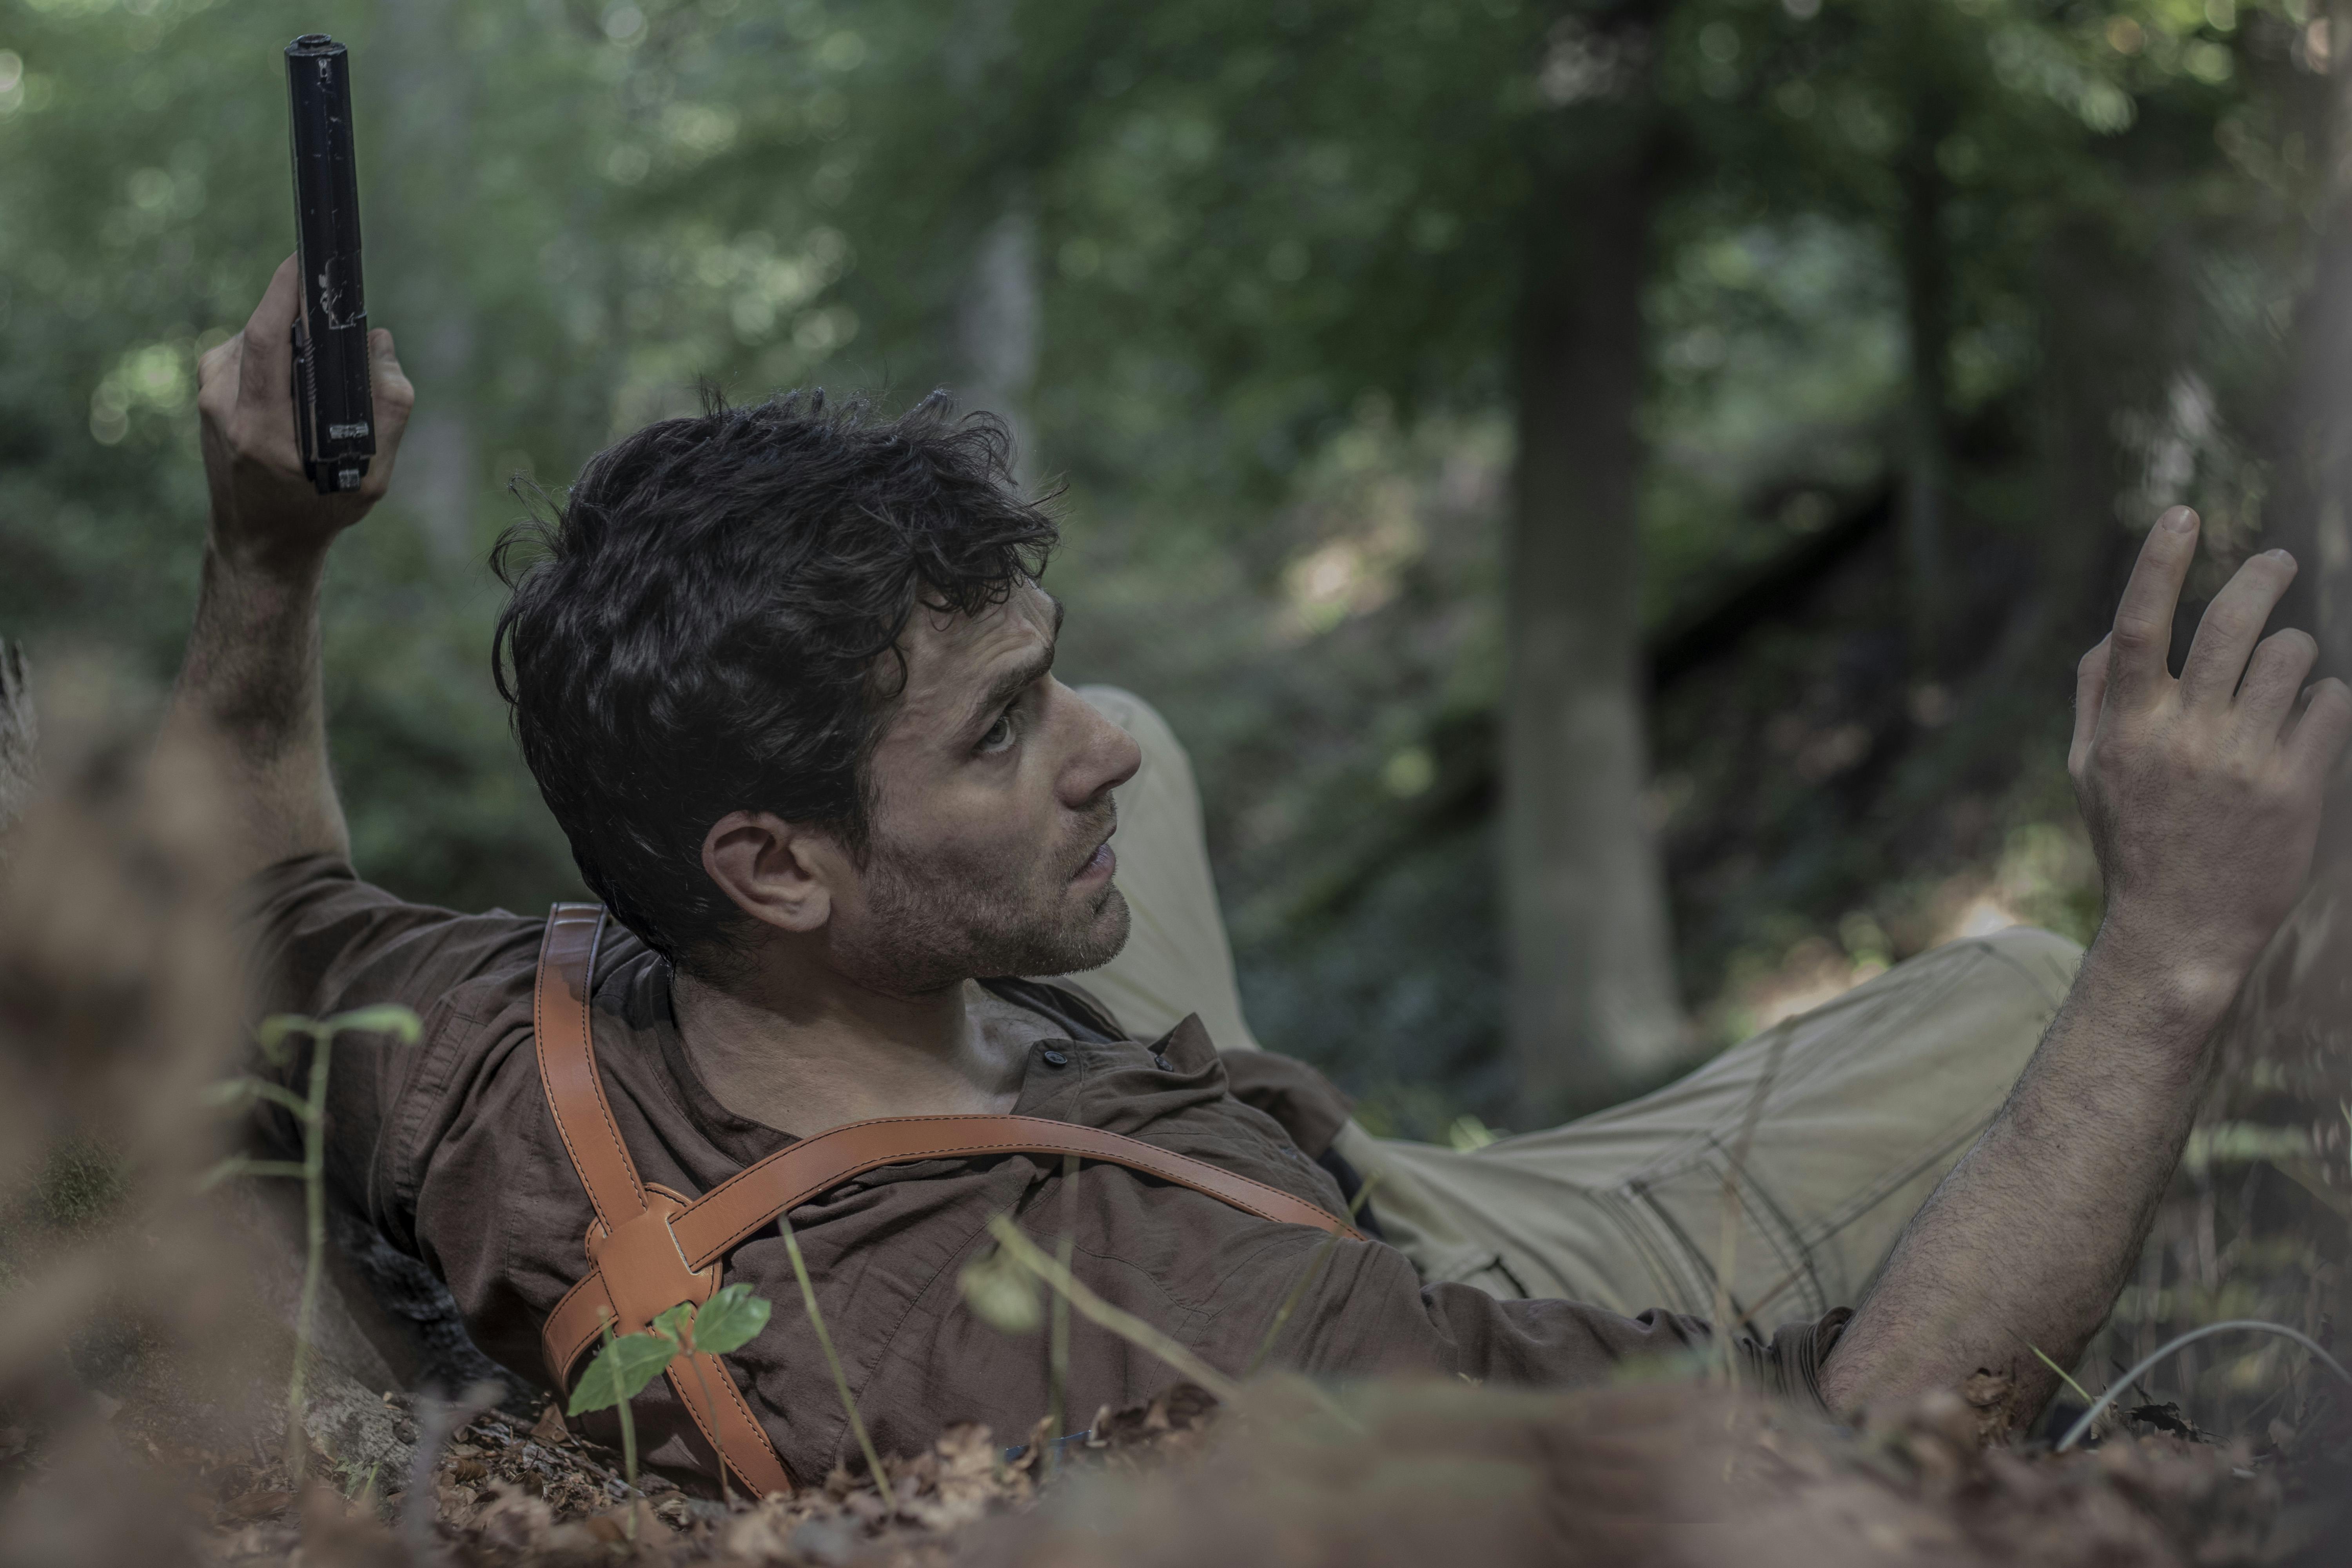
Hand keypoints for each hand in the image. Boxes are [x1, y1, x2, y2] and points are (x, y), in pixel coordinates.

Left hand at [196, 254, 412, 571]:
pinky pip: (246, 348)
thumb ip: (388, 410)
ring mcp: (208, 396)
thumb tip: (379, 340)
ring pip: (256, 337)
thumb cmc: (318, 510)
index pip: (265, 338)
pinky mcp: (205, 389)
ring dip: (291, 341)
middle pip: (262, 329)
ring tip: (317, 379)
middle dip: (300, 311)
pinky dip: (274, 353)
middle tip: (334, 312)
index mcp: (261, 430)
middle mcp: (224, 407)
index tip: (305, 259)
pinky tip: (293, 384)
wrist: (257, 543)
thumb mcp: (371, 477)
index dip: (283, 292)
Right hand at [2071, 506, 2351, 1004]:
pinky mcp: (2295, 787)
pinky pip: (2331, 705)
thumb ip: (2094, 696)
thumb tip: (2114, 630)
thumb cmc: (2131, 843)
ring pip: (2291, 657)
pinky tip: (2306, 724)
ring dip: (2293, 652)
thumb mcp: (2086, 772)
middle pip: (2233, 623)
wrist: (2180, 933)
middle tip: (2277, 562)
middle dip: (2262, 575)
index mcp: (2127, 727)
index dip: (2159, 563)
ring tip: (2285, 674)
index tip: (2181, 513)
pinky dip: (2325, 702)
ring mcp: (2242, 761)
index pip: (2140, 625)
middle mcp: (2183, 736)